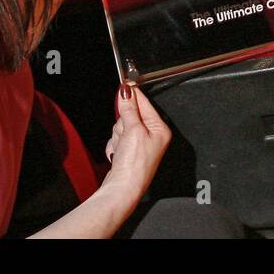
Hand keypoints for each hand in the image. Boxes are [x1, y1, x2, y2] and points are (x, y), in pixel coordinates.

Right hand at [100, 82, 170, 211]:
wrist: (123, 189)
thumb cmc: (135, 165)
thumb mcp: (133, 131)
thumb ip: (129, 109)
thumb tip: (126, 92)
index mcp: (160, 129)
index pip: (145, 104)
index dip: (133, 95)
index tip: (125, 84)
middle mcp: (153, 135)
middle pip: (131, 115)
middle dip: (123, 124)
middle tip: (124, 135)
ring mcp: (140, 144)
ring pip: (122, 127)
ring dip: (117, 136)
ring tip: (122, 148)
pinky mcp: (129, 152)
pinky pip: (117, 139)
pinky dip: (114, 145)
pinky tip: (118, 154)